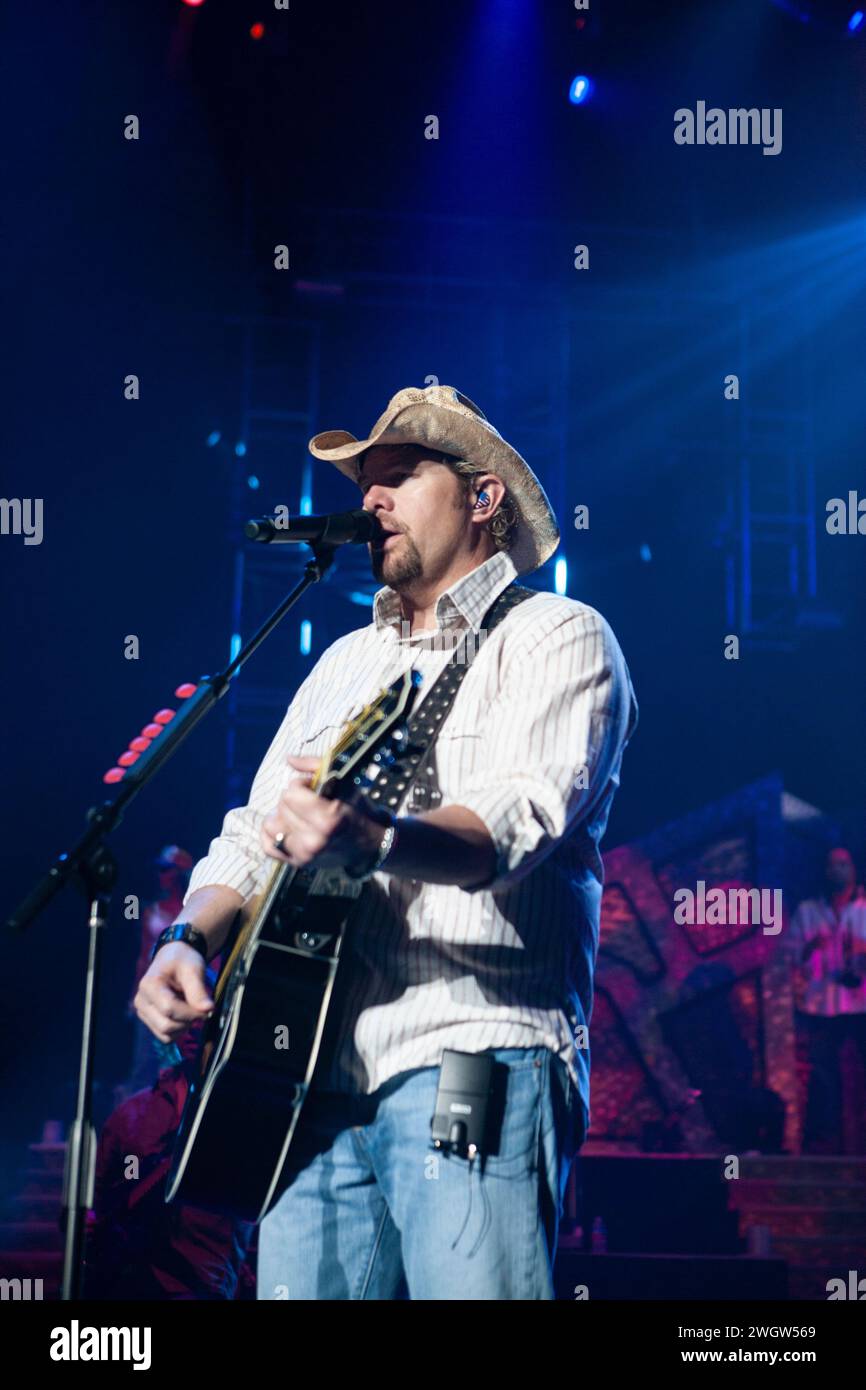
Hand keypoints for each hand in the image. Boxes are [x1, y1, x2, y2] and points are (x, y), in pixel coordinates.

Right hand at [133, 942, 212, 1043]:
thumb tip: (208, 1010)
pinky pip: (165, 1037)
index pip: (169, 1008)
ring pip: (166, 1035)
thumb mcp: (193, 968)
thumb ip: (199, 990)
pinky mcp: (149, 1021)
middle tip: (201, 1009)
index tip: (207, 1007)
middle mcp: (141, 1000)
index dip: (191, 1012)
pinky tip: (184, 1015)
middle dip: (189, 1020)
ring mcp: (143, 1012)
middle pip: (166, 1025)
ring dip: (184, 1027)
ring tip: (191, 1009)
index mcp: (149, 984)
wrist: (174, 959)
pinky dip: (179, 1031)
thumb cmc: (183, 961)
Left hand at [261, 754, 383, 873]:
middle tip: (308, 802)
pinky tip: (281, 825)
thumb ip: (315, 766)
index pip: (291, 793)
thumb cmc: (357, 810)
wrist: (369, 844)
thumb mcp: (344, 783)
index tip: (313, 788)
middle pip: (281, 807)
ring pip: (271, 825)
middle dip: (292, 799)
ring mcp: (304, 854)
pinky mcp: (297, 863)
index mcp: (327, 819)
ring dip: (281, 815)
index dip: (301, 785)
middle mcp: (313, 840)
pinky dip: (269, 834)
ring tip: (296, 814)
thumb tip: (288, 758)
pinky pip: (268, 846)